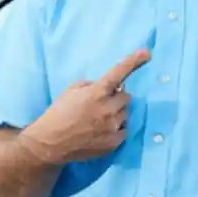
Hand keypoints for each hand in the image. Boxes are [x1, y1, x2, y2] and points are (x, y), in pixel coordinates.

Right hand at [20, 49, 150, 164]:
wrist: (51, 143)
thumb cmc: (58, 114)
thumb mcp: (70, 91)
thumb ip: (91, 85)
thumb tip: (107, 88)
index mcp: (96, 93)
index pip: (118, 73)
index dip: (133, 61)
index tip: (146, 53)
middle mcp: (108, 109)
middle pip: (125, 96)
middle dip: (115, 97)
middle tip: (101, 103)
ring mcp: (113, 127)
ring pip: (125, 113)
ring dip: (116, 113)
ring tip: (98, 120)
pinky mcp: (114, 143)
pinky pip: (124, 130)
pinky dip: (116, 128)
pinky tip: (101, 131)